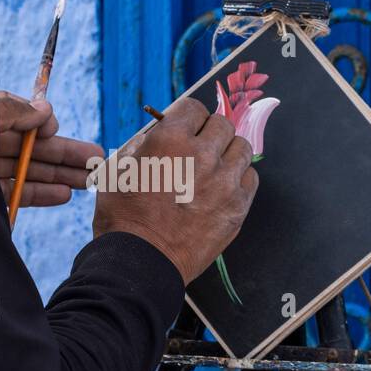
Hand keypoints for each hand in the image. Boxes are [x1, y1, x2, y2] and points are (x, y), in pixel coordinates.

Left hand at [0, 91, 103, 208]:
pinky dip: (39, 194)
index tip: (53, 132)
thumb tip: (46, 110)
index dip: (42, 125)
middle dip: (64, 155)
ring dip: (59, 175)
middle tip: (95, 162)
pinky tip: (64, 193)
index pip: (18, 117)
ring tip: (88, 180)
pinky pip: (13, 194)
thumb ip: (14, 110)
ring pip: (26, 171)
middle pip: (29, 148)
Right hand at [92, 98, 258, 283]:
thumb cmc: (123, 218)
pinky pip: (250, 178)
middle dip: (210, 133)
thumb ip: (144, 145)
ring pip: (242, 148)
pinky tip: (222, 189)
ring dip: (228, 153)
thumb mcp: (119, 169)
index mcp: (170, 139)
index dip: (188, 117)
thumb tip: (160, 135)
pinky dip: (239, 179)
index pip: (194, 108)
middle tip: (199, 149)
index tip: (186, 127)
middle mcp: (202, 155)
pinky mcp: (237, 207)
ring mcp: (224, 182)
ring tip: (214, 168)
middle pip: (223, 125)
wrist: (141, 263)